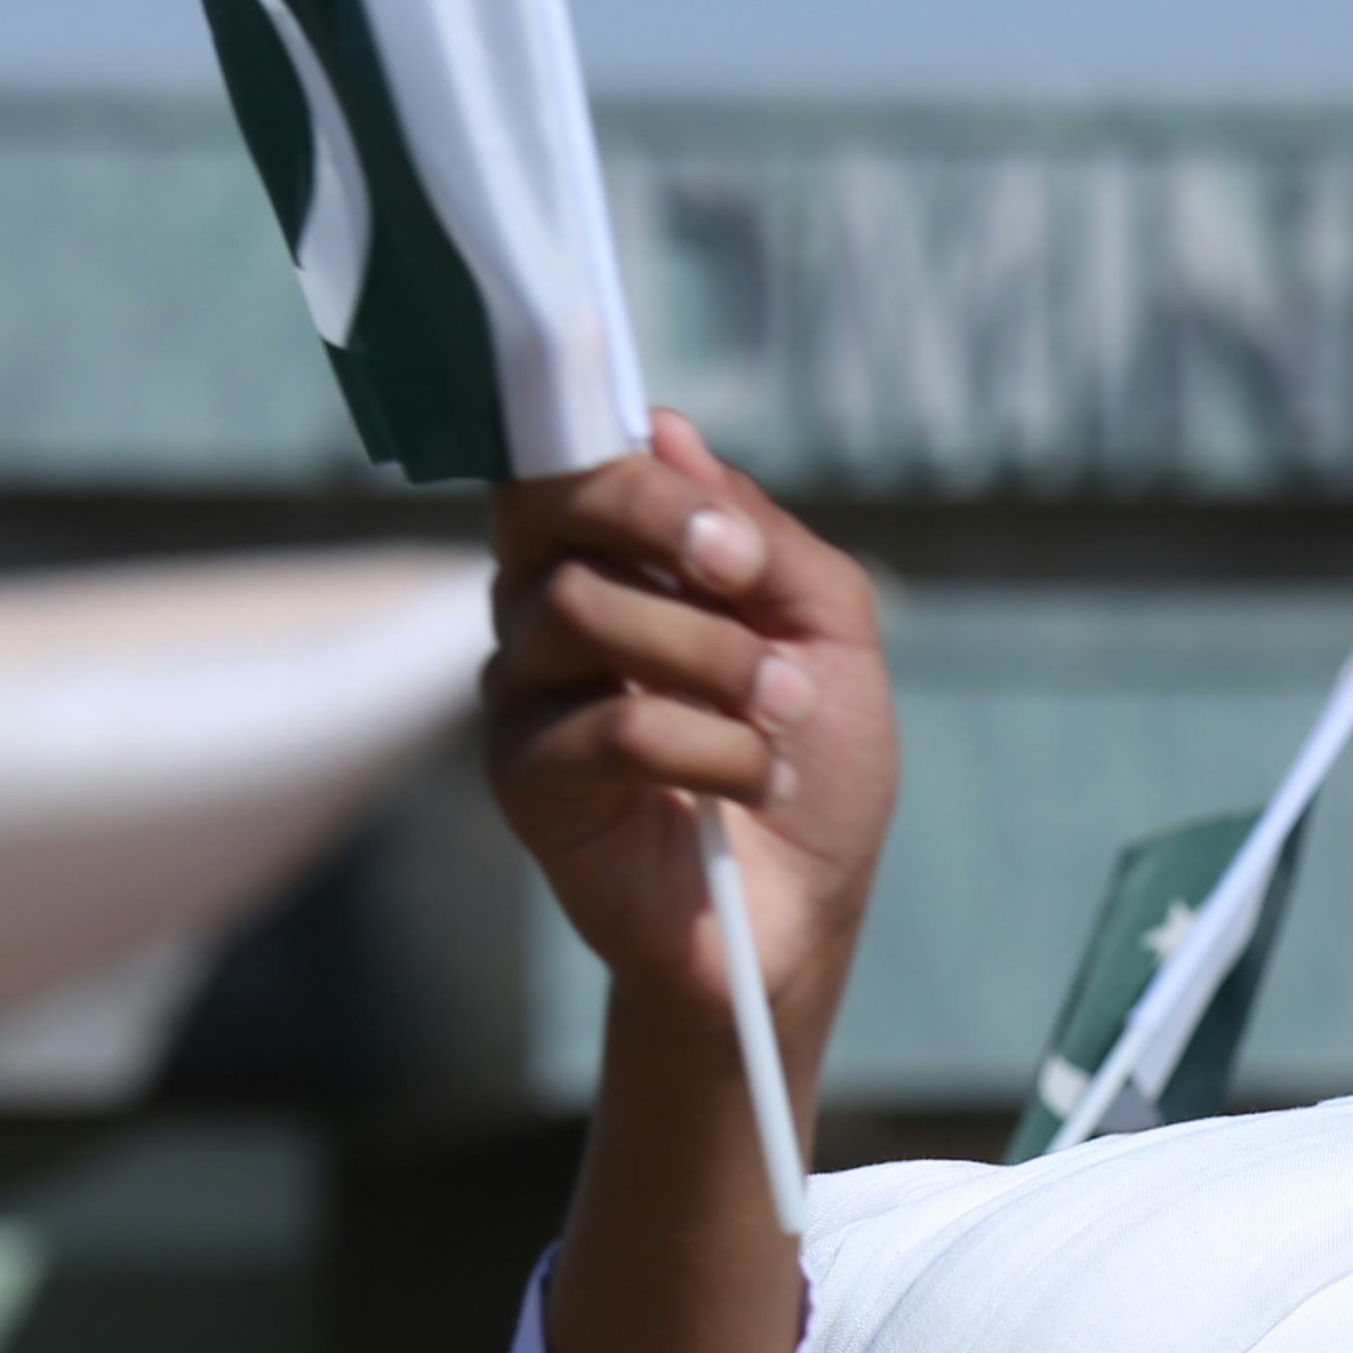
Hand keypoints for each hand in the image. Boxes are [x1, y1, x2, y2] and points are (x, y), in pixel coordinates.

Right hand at [491, 416, 890, 1352]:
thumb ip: (760, 532)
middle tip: (746, 582)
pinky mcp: (523, 780)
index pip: (565, 456)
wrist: (802, 924)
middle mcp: (548, 610)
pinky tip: (748, 788)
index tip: (718, 523)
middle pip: (548, 505)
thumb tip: (665, 428)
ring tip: (784, 716)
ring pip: (584, 609)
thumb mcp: (829, 629)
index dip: (623, 460)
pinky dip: (705, 749)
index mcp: (614, 558)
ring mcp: (525, 694)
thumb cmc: (815, 773)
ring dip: (712, 658)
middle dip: (661, 529)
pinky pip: (605, 724)